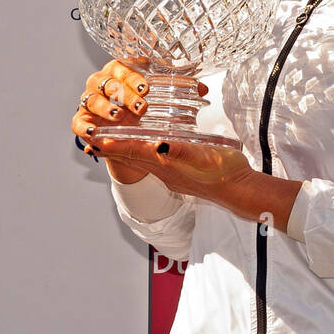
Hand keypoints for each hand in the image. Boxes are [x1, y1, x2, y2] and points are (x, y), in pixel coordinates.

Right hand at [72, 61, 206, 185]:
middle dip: (124, 92)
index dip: (133, 75)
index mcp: (121, 71)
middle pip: (107, 81)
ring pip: (91, 98)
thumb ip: (181, 90)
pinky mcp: (82, 121)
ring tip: (118, 115)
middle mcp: (102, 83)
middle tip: (141, 106)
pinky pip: (77, 123)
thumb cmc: (143, 109)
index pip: (123, 66)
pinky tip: (95, 133)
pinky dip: (84, 127)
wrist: (130, 137)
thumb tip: (203, 88)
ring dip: (104, 106)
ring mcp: (90, 101)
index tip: (147, 87)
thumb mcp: (162, 98)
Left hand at [93, 133, 258, 213]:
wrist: (241, 191)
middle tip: (92, 145)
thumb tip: (159, 146)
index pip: (133, 153)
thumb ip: (181, 152)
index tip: (92, 141)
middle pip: (132, 159)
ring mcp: (174, 177)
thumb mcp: (205, 157)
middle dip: (112, 151)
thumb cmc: (225, 172)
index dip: (112, 146)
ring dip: (126, 154)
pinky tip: (151, 154)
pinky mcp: (183, 178)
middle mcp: (166, 173)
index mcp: (167, 165)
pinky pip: (156, 166)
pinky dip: (144, 157)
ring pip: (143, 163)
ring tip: (112, 148)